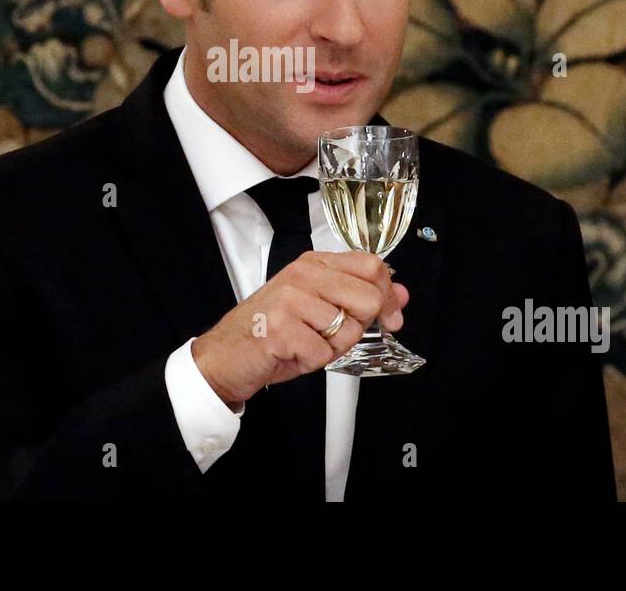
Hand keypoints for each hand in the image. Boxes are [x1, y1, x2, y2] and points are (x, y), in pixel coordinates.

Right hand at [191, 251, 408, 406]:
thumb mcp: (318, 308)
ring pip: (348, 329)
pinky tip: (290, 353)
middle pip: (367, 298)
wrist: (224, 356)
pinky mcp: (281, 329)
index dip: (388, 295)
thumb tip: (401, 295)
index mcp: (313, 263)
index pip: (371, 265)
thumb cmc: (270, 332)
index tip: (390, 318)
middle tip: (329, 335)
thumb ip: (358, 297)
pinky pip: (323, 353)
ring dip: (331, 347)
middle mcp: (302, 274)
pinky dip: (311, 362)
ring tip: (304, 343)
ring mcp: (290, 299)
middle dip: (357, 326)